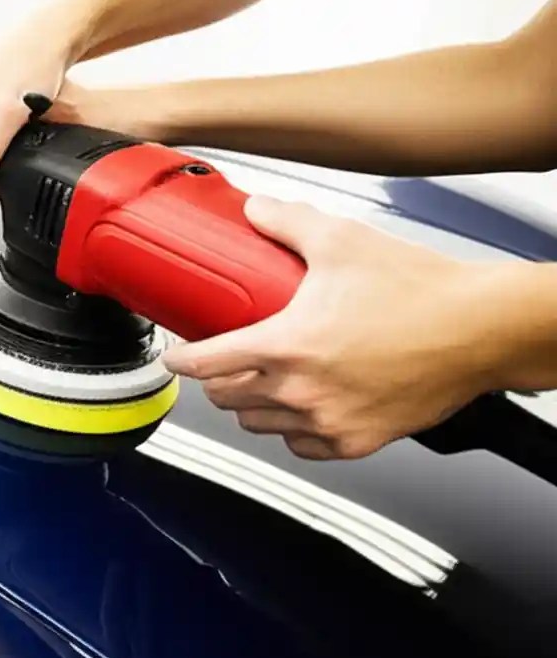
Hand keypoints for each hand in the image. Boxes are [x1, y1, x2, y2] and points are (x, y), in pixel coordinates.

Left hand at [162, 196, 506, 459]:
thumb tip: (256, 210)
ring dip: (251, 405)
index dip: (182, 360)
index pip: (208, 364)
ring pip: (259, 425)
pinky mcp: (357, 441)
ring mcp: (328, 422)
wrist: (480, 330)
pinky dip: (292, 430)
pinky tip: (299, 407)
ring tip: (260, 381)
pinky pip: (302, 446)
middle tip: (221, 361)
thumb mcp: (342, 242)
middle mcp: (302, 391)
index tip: (176, 357)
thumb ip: (288, 223)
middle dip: (215, 379)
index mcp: (287, 346)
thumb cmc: (421, 292)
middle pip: (226, 398)